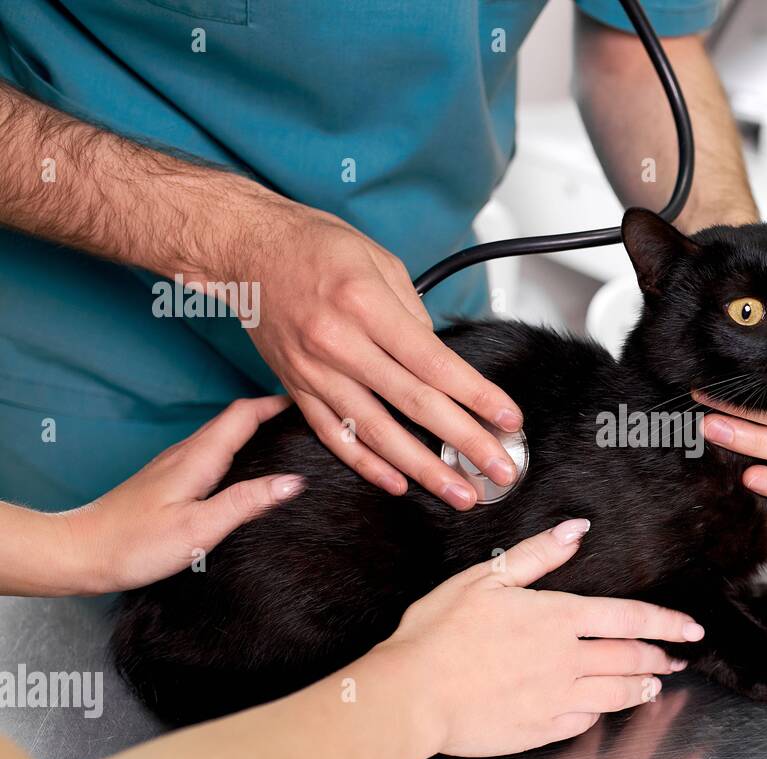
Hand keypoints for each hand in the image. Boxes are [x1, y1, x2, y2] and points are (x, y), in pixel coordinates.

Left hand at [63, 396, 303, 592]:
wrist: (78, 553)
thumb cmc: (134, 544)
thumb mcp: (199, 529)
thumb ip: (247, 502)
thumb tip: (293, 481)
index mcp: (197, 458)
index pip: (244, 415)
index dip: (277, 404)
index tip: (309, 404)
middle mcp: (185, 453)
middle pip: (234, 419)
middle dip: (271, 412)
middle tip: (305, 418)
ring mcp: (173, 465)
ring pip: (221, 434)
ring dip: (254, 428)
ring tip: (284, 436)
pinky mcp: (167, 480)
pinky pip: (209, 451)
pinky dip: (235, 448)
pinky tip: (243, 466)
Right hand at [231, 197, 522, 509]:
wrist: (247, 248)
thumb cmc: (314, 246)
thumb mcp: (380, 261)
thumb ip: (414, 316)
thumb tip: (440, 363)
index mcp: (366, 305)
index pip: (434, 363)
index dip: (476, 396)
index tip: (507, 420)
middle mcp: (339, 343)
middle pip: (414, 404)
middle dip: (463, 443)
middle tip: (498, 471)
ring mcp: (314, 371)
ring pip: (376, 432)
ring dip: (422, 469)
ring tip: (458, 492)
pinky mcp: (296, 388)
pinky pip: (334, 436)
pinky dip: (366, 464)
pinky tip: (397, 484)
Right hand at [380, 519, 704, 758]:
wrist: (412, 695)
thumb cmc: (438, 633)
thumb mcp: (485, 579)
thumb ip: (537, 555)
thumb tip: (576, 530)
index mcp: (556, 617)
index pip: (629, 617)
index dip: (666, 622)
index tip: (691, 629)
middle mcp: (566, 659)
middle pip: (630, 657)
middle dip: (660, 655)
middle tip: (678, 657)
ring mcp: (557, 699)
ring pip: (617, 694)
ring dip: (642, 687)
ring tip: (654, 684)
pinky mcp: (542, 730)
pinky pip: (586, 722)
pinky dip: (601, 713)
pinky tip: (603, 709)